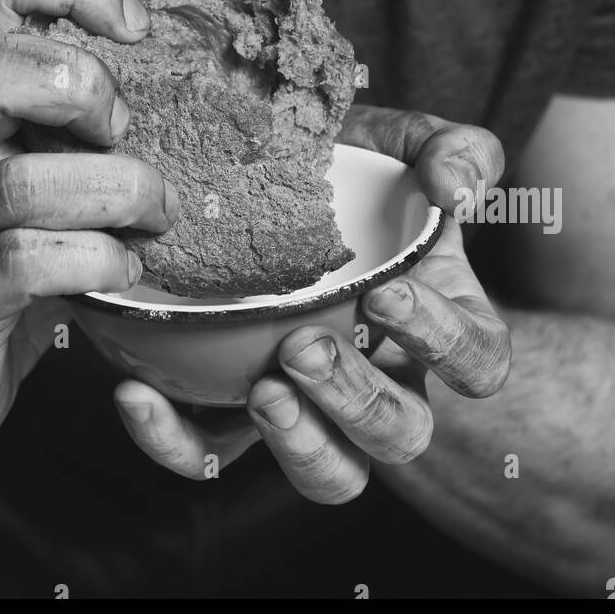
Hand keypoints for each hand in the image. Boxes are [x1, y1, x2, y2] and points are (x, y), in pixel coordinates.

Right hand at [0, 0, 177, 470]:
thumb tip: (206, 81)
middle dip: (72, 85)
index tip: (134, 26)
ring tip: (155, 218)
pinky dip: (93, 261)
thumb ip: (97, 126)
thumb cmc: (5, 267)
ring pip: (20, 182)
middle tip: (124, 131)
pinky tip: (125, 271)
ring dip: (115, 193)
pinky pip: (22, 265)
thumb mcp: (52, 176)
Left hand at [114, 104, 511, 501]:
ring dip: (302, 443)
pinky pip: (210, 453)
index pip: (476, 359)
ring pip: (331, 472)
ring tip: (262, 390)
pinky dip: (174, 439)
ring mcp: (308, 402)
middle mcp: (382, 376)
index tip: (386, 294)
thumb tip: (458, 189)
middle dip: (358, 400)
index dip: (442, 342)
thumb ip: (451, 149)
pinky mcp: (228, 412)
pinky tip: (138, 393)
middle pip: (403, 432)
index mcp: (437, 318)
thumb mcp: (399, 141)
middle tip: (303, 347)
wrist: (251, 171)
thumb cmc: (345, 165)